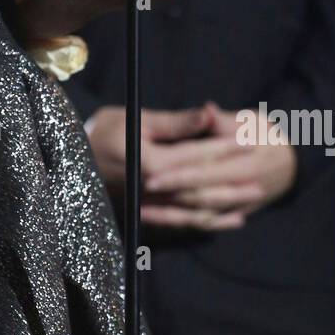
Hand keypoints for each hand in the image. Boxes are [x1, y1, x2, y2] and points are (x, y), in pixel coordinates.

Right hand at [85, 104, 257, 229]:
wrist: (73, 158)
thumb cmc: (107, 131)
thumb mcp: (139, 120)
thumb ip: (177, 123)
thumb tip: (209, 112)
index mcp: (150, 162)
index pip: (196, 156)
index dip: (225, 147)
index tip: (250, 140)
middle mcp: (151, 189)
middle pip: (201, 188)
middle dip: (233, 182)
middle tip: (261, 179)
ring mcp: (149, 205)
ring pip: (195, 209)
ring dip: (226, 205)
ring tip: (253, 199)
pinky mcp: (147, 213)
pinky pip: (183, 222)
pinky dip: (207, 223)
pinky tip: (229, 221)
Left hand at [143, 101, 296, 225]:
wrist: (290, 163)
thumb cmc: (265, 135)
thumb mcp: (249, 122)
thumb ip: (223, 121)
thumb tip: (207, 110)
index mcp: (248, 162)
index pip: (207, 171)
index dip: (179, 173)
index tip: (152, 173)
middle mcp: (246, 188)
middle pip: (201, 195)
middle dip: (170, 194)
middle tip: (141, 190)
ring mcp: (242, 205)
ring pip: (202, 214)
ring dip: (172, 214)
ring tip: (142, 210)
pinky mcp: (235, 214)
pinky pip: (208, 222)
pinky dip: (184, 223)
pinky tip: (158, 220)